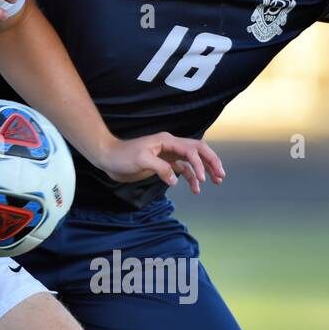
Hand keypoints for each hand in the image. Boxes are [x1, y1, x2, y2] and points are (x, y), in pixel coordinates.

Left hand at [94, 132, 225, 194]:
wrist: (108, 158)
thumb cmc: (122, 157)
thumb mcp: (141, 160)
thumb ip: (160, 168)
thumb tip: (175, 180)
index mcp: (167, 141)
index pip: (191, 149)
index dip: (200, 163)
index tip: (202, 179)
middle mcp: (170, 145)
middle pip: (197, 150)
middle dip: (211, 162)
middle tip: (221, 175)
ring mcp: (168, 154)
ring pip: (192, 160)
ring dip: (204, 170)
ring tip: (215, 182)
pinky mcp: (163, 163)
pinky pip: (182, 169)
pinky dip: (190, 178)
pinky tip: (195, 189)